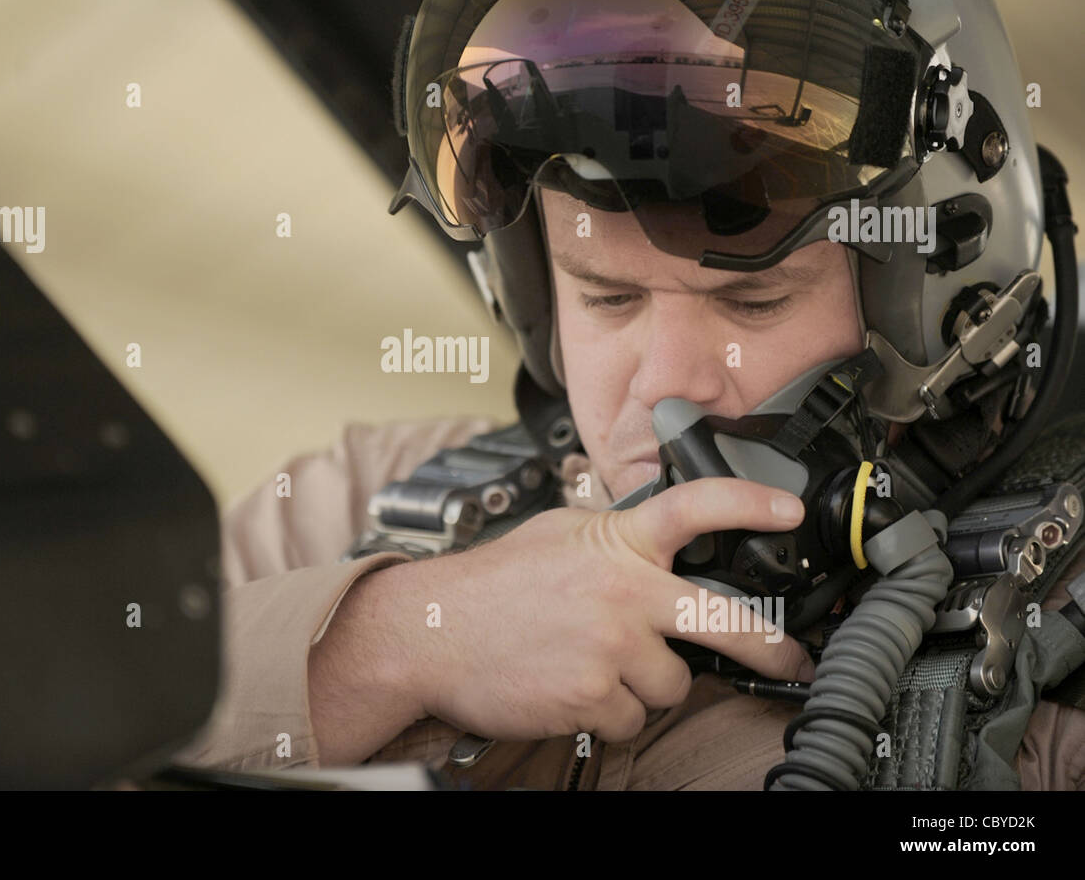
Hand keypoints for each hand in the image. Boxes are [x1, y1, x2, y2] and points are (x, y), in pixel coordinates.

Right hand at [402, 477, 813, 743]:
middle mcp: (622, 590)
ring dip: (644, 684)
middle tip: (793, 659)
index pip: (694, 506)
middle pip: (725, 622)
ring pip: (672, 685)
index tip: (788, 511)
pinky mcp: (593, 696)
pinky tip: (573, 689)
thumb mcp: (556, 535)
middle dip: (771, 648)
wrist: (429, 632)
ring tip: (595, 666)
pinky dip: (609, 713)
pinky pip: (632, 720)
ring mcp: (610, 646)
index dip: (749, 503)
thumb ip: (613, 537)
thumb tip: (656, 539)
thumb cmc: (489, 585)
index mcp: (614, 542)